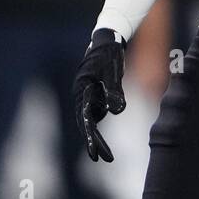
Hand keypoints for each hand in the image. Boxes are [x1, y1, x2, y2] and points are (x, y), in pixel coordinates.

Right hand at [73, 28, 126, 162]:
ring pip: (91, 118)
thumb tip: (117, 112)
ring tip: (106, 152)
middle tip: (104, 159)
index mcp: (83, 90)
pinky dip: (101, 117)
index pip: (86, 120)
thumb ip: (116, 91)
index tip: (95, 155)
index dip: (91, 139)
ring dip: (97, 134)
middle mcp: (81, 94)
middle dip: (95, 142)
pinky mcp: (92, 92)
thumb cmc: (110, 54)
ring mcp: (85, 93)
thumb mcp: (115, 72)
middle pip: (87, 123)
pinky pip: (96, 109)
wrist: (108, 38)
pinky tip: (109, 117)